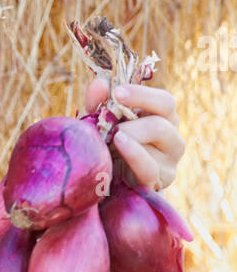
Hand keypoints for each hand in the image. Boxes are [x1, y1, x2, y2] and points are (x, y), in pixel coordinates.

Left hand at [84, 78, 185, 192]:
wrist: (111, 187)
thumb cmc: (110, 149)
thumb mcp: (101, 124)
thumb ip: (99, 104)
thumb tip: (99, 83)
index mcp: (162, 120)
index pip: (164, 101)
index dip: (142, 94)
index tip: (117, 92)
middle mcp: (172, 138)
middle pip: (164, 119)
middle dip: (133, 117)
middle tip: (110, 122)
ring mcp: (170, 161)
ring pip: (159, 137)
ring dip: (130, 134)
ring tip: (111, 138)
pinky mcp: (160, 181)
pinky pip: (149, 167)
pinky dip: (133, 154)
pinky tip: (119, 145)